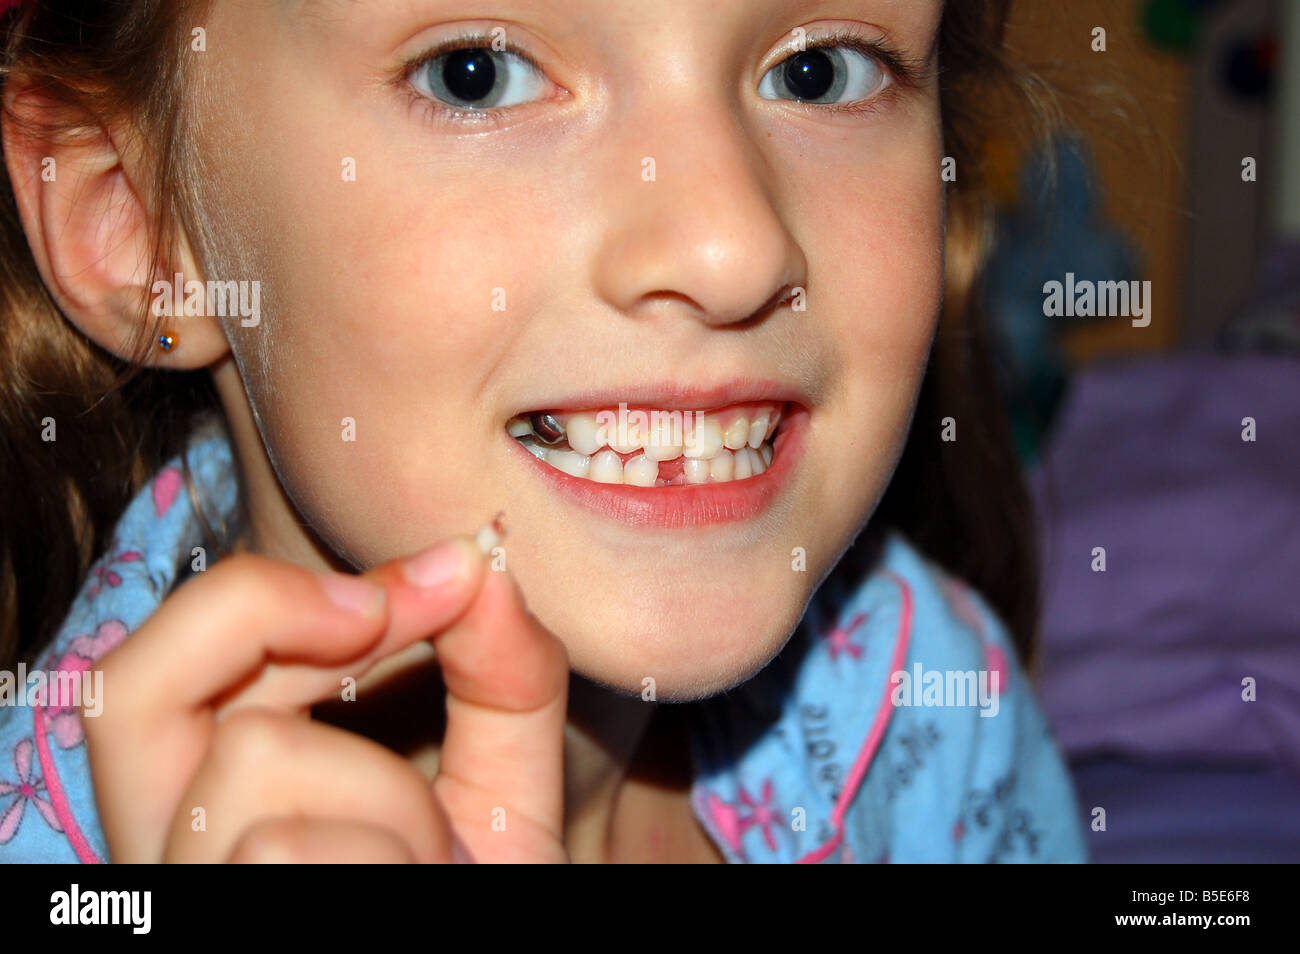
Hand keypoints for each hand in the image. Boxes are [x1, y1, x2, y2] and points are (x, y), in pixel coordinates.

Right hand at [81, 531, 569, 862]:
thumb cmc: (476, 896)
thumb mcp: (504, 788)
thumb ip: (501, 679)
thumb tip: (479, 569)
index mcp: (215, 798)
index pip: (161, 659)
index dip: (282, 590)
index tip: (437, 574)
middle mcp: (169, 854)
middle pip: (127, 686)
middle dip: (269, 613)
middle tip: (382, 614)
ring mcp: (188, 900)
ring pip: (251, 765)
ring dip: (387, 798)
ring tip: (427, 860)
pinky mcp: (217, 921)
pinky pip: (290, 846)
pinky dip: (393, 855)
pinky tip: (415, 888)